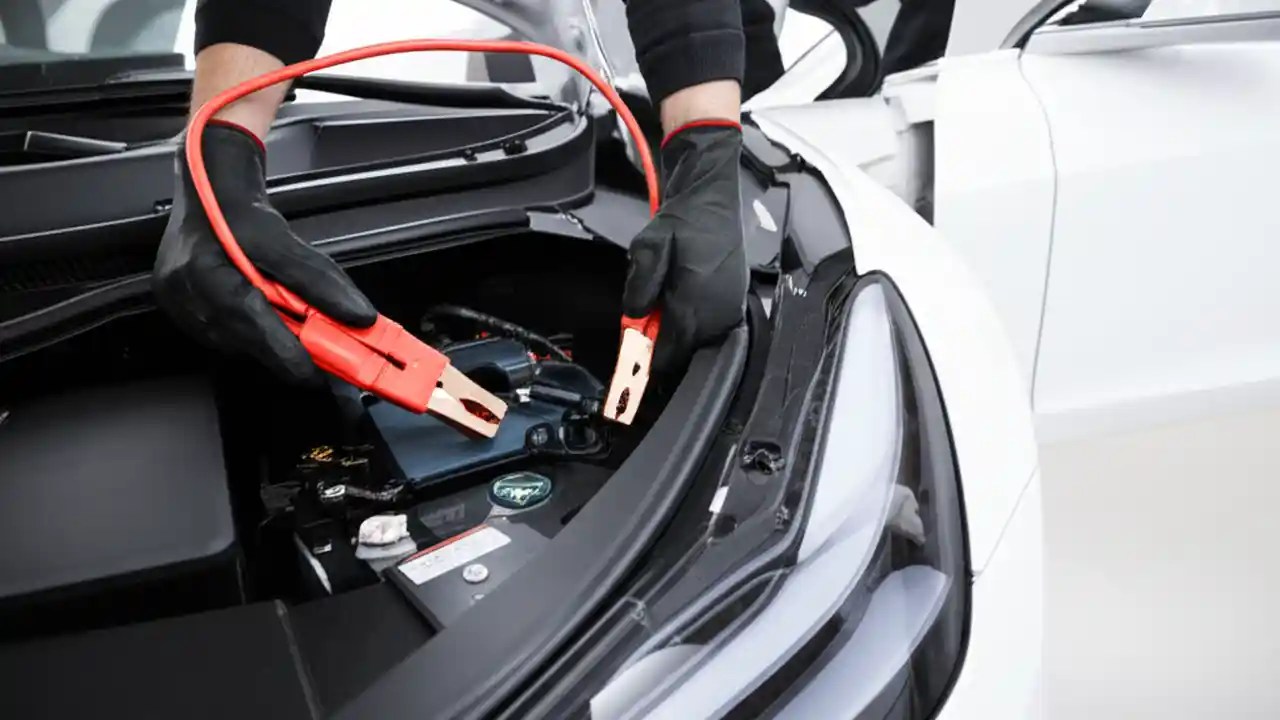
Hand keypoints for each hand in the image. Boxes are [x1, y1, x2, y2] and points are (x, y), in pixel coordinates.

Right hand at [153, 122, 376, 383]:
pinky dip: (253, 335)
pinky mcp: (181, 315)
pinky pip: (227, 339)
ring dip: (270, 342)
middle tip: (324, 356)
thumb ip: (322, 282)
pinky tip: (266, 318)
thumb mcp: (285, 241)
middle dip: (288, 351)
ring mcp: (180, 310)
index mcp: (207, 275)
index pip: (258, 330)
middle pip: (250, 344)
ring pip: (240, 347)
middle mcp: (187, 298)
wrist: (204, 193)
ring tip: (293, 324)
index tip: (322, 375)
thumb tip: (359, 316)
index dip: (293, 356)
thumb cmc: (237, 213)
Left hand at [623, 122, 747, 371]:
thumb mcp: (648, 246)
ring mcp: (732, 313)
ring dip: (678, 329)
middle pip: (683, 353)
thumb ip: (639, 285)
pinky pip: (710, 330)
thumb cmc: (682, 222)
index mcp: (696, 306)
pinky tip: (685, 294)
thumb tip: (635, 318)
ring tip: (669, 297)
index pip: (669, 357)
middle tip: (651, 310)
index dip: (647, 357)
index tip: (633, 345)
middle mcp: (719, 317)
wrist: (715, 200)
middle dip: (663, 340)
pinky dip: (694, 322)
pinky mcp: (737, 306)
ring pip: (697, 343)